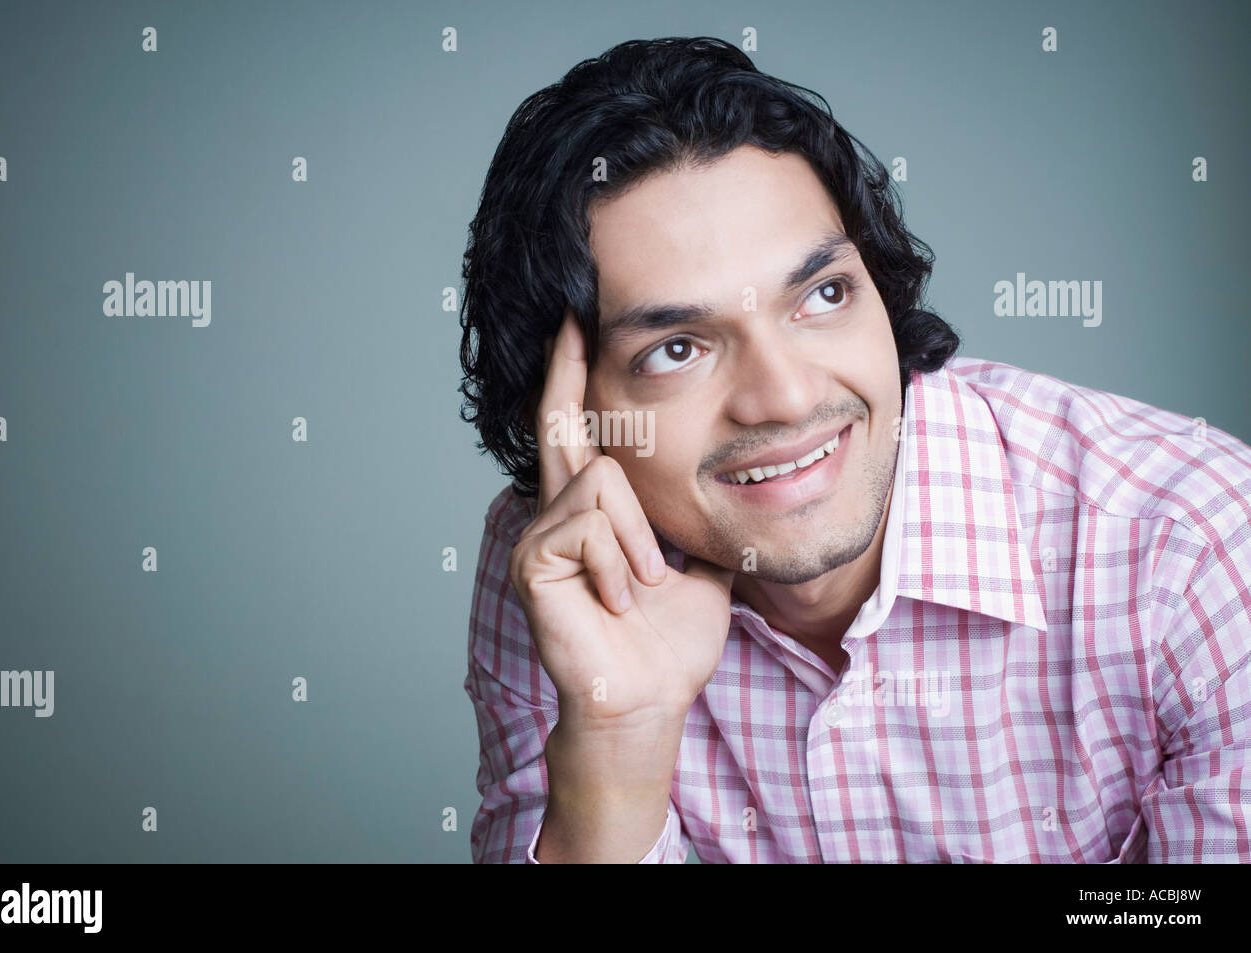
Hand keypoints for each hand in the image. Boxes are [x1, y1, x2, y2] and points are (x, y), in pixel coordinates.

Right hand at [509, 307, 736, 725]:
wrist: (650, 699)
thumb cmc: (670, 642)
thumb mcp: (702, 565)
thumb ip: (699, 519)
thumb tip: (734, 480)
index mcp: (598, 512)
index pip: (582, 431)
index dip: (576, 378)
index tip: (576, 323)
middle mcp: (559, 513)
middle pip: (562, 424)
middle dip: (569, 369)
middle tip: (574, 319)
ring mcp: (540, 536)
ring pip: (603, 482)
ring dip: (641, 540)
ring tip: (646, 586)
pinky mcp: (531, 562)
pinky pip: (588, 525)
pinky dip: (622, 564)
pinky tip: (622, 601)